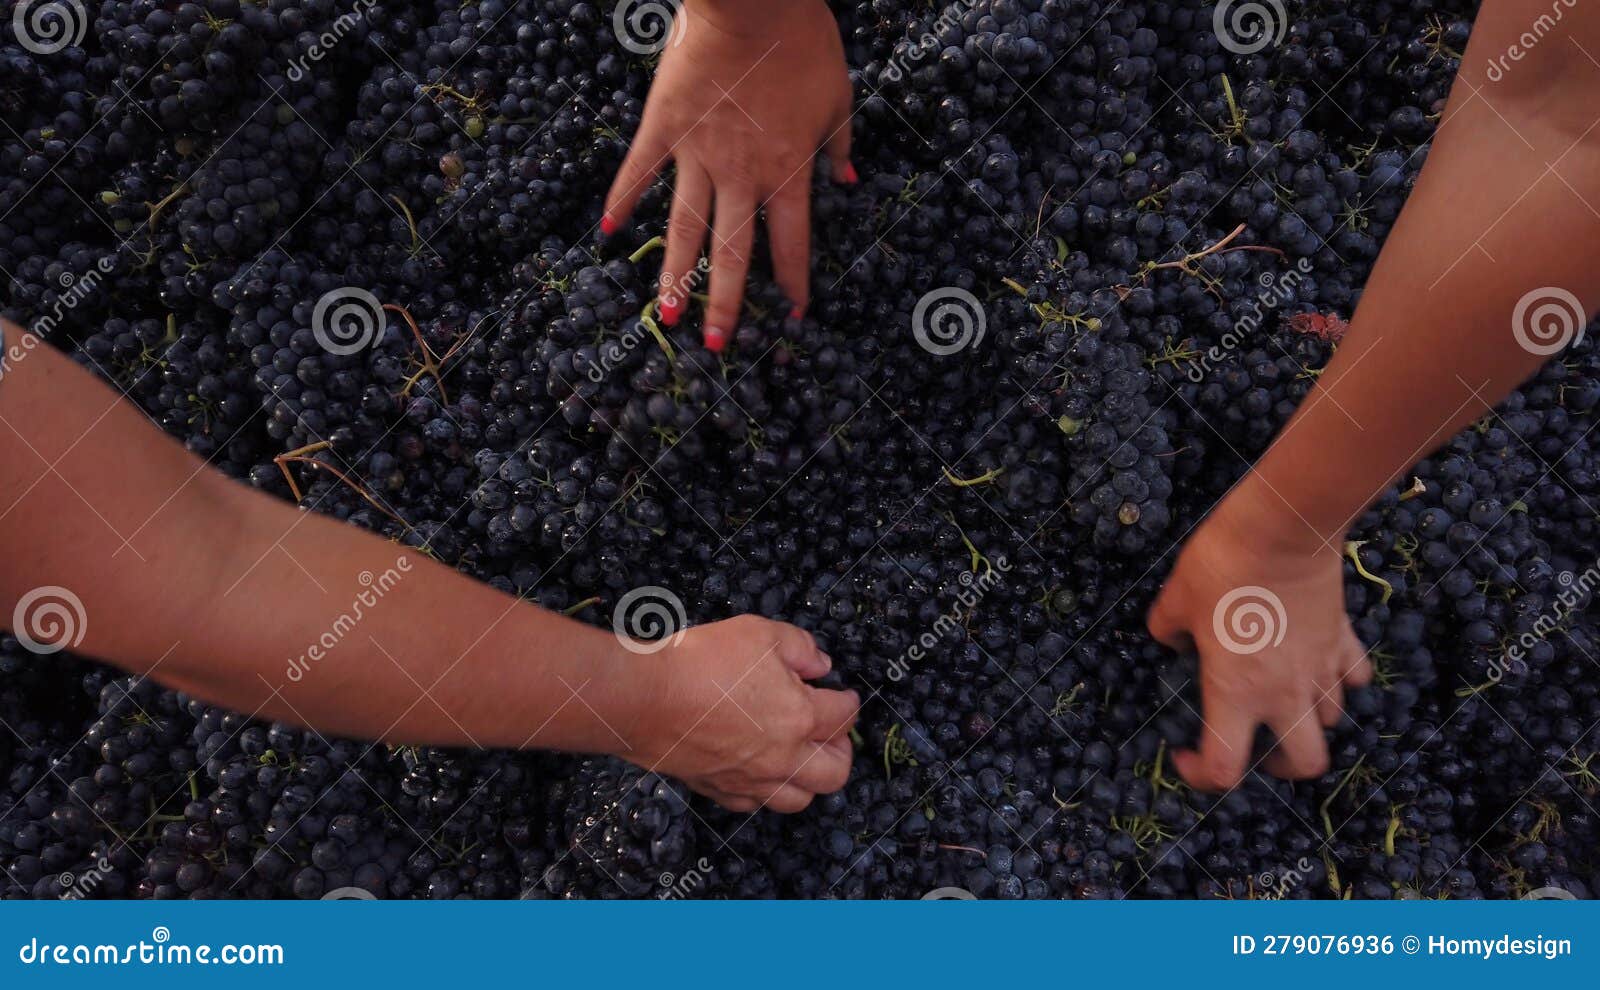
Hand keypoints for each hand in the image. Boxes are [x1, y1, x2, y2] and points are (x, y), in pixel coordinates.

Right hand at [602, 0, 852, 350]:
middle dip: (725, 303)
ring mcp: (698, 155)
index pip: (792, 243)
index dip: (794, 282)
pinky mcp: (664, 127)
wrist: (752, 0)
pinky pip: (638, 171)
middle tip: (715, 346)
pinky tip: (608, 233)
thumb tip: (847, 177)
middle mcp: (742, 175)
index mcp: (788, 172)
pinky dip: (621, 200)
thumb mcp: (839, 95)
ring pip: (685, 227)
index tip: (795, 314)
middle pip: (733, 252)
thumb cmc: (803, 42)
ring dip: (675, 275)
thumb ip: (839, 143)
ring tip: (665, 317)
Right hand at [628, 615, 858, 812]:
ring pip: (798, 799)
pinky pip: (755, 803)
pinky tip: (759, 770)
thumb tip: (820, 665)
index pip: (843, 717)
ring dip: (807, 779)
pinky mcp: (719, 790)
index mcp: (800, 717)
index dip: (848, 702)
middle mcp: (782, 757)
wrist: (644, 699)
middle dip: (840, 752)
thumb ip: (800, 647)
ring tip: (800, 756)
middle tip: (830, 733)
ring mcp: (750, 780)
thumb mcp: (760, 633)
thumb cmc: (700, 663)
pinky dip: (765, 789)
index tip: (843, 695)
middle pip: (834, 773)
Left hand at [1146, 488, 1371, 790]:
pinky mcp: (1345, 640)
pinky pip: (1355, 678)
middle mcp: (1286, 693)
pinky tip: (1318, 665)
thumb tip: (1171, 640)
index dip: (1199, 775)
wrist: (1283, 527)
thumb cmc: (1222, 565)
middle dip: (1280, 767)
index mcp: (1237, 693)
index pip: (1225, 769)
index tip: (1184, 752)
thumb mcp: (1174, 600)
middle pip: (1306, 764)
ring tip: (1284, 699)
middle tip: (1254, 744)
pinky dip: (1340, 682)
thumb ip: (1166, 631)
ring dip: (1309, 721)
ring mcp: (1323, 668)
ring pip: (1333, 722)